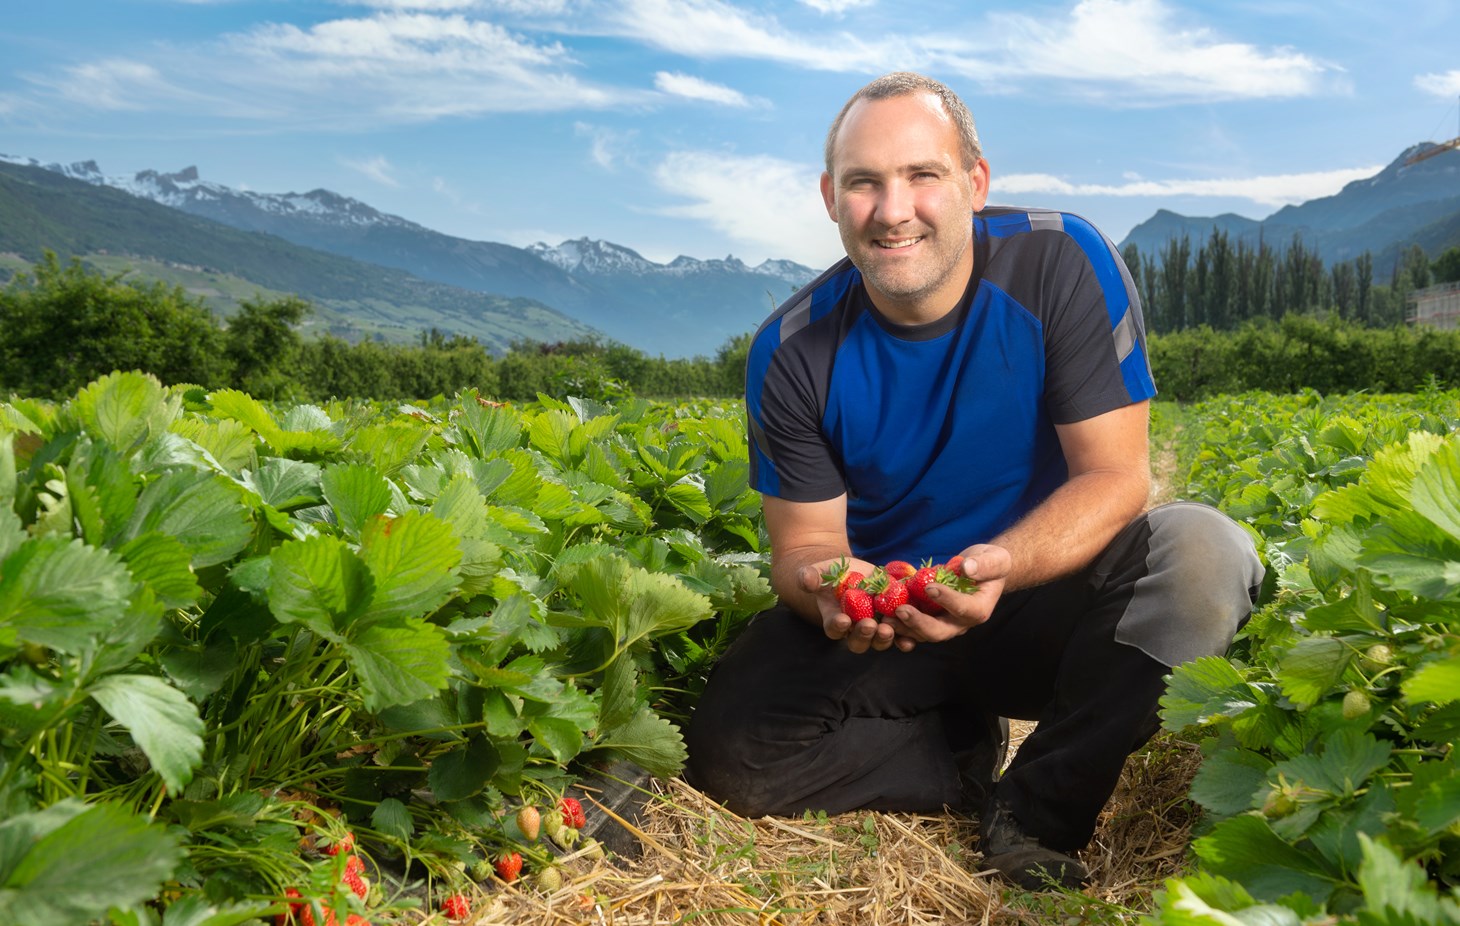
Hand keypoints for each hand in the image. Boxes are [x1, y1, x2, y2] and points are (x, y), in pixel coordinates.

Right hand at [795, 558, 896, 653]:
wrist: (853, 572)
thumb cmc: (831, 573)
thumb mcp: (820, 571)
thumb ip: (810, 576)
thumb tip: (804, 578)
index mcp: (835, 620)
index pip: (834, 628)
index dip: (837, 626)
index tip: (843, 619)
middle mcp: (855, 630)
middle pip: (858, 641)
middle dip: (864, 635)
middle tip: (870, 625)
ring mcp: (875, 627)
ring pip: (880, 641)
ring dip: (885, 638)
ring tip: (889, 629)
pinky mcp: (893, 621)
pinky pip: (901, 633)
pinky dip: (906, 637)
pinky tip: (911, 636)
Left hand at [887, 544, 1009, 648]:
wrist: (980, 570)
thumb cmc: (991, 563)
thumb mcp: (994, 559)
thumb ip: (985, 564)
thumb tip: (968, 568)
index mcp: (979, 609)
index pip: (963, 609)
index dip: (947, 600)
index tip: (930, 587)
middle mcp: (961, 623)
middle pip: (940, 631)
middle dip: (919, 623)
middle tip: (901, 610)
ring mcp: (944, 624)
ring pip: (922, 633)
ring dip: (904, 627)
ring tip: (885, 617)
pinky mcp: (930, 619)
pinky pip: (913, 627)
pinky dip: (899, 625)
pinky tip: (883, 619)